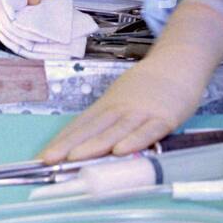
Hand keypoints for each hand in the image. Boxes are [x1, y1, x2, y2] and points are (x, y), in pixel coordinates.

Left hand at [38, 0, 222, 162]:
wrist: (179, 62)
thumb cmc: (148, 86)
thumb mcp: (121, 98)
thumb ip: (107, 121)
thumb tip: (84, 143)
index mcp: (107, 105)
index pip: (81, 125)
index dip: (62, 141)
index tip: (44, 156)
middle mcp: (120, 109)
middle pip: (92, 128)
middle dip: (69, 145)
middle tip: (48, 159)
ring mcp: (142, 113)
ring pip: (115, 130)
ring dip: (95, 145)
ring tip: (74, 158)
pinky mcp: (164, 118)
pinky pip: (148, 131)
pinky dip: (135, 141)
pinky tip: (121, 151)